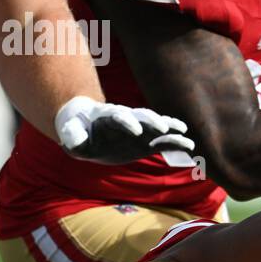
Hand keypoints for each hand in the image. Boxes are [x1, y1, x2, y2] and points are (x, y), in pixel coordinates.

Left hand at [55, 96, 194, 164]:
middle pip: (142, 116)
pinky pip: (163, 141)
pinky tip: (189, 146)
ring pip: (156, 125)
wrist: (89, 130)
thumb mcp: (71, 137)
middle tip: (162, 128)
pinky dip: (175, 141)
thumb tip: (78, 135)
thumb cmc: (79, 133)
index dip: (127, 122)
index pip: (120, 116)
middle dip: (152, 121)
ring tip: (184, 132)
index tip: (135, 131)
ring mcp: (139, 131)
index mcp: (108, 117)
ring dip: (170, 127)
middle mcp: (127, 120)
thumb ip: (73, 136)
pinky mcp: (146, 142)